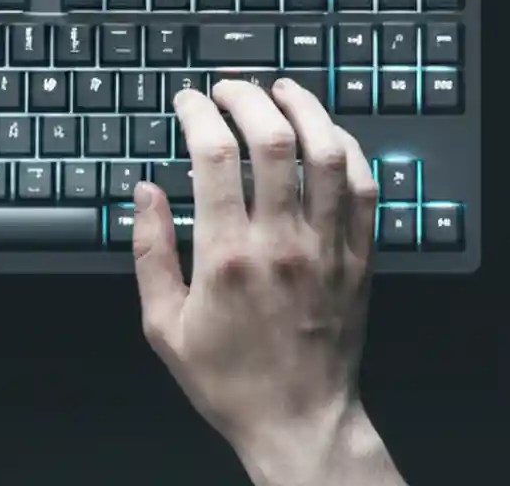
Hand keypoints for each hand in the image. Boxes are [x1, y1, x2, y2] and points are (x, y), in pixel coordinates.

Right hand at [132, 80, 405, 485]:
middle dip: (246, 98)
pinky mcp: (359, 257)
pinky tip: (327, 134)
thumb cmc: (229, 379)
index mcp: (227, 256)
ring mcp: (327, 246)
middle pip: (272, 140)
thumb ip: (150, 253)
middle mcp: (281, 242)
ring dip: (304, 109)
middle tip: (228, 89)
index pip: (213, 155)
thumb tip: (145, 193)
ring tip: (281, 90)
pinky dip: (346, 149)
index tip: (187, 101)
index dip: (197, 113)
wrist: (299, 421)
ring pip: (326, 153)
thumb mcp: (163, 325)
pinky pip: (364, 187)